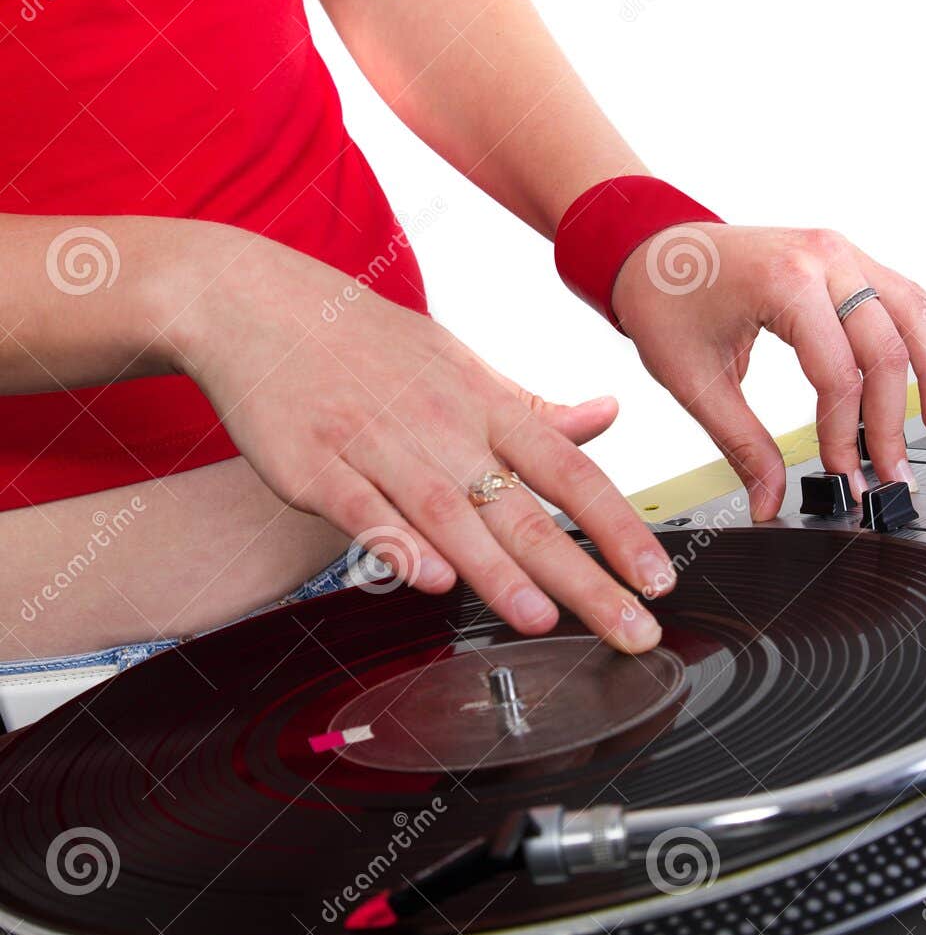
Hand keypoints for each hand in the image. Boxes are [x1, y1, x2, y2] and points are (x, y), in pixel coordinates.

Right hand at [167, 227, 674, 650]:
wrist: (257, 305)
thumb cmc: (365, 342)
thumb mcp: (461, 364)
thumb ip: (532, 408)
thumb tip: (608, 417)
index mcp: (485, 406)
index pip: (570, 473)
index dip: (620, 528)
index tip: (659, 579)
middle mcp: (442, 426)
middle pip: (523, 510)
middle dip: (584, 576)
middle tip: (632, 629)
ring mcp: (377, 444)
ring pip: (448, 514)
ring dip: (496, 570)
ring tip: (541, 618)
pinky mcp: (314, 464)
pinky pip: (361, 509)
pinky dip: (395, 542)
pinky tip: (428, 578)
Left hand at [611, 222, 925, 520]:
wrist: (650, 248)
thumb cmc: (664, 299)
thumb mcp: (693, 380)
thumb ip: (740, 444)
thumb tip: (768, 501)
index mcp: (784, 281)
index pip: (838, 373)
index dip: (845, 434)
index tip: (843, 476)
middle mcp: (823, 258)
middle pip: (884, 348)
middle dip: (890, 420)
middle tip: (890, 472)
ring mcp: (840, 252)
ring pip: (910, 315)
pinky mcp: (845, 259)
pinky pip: (904, 293)